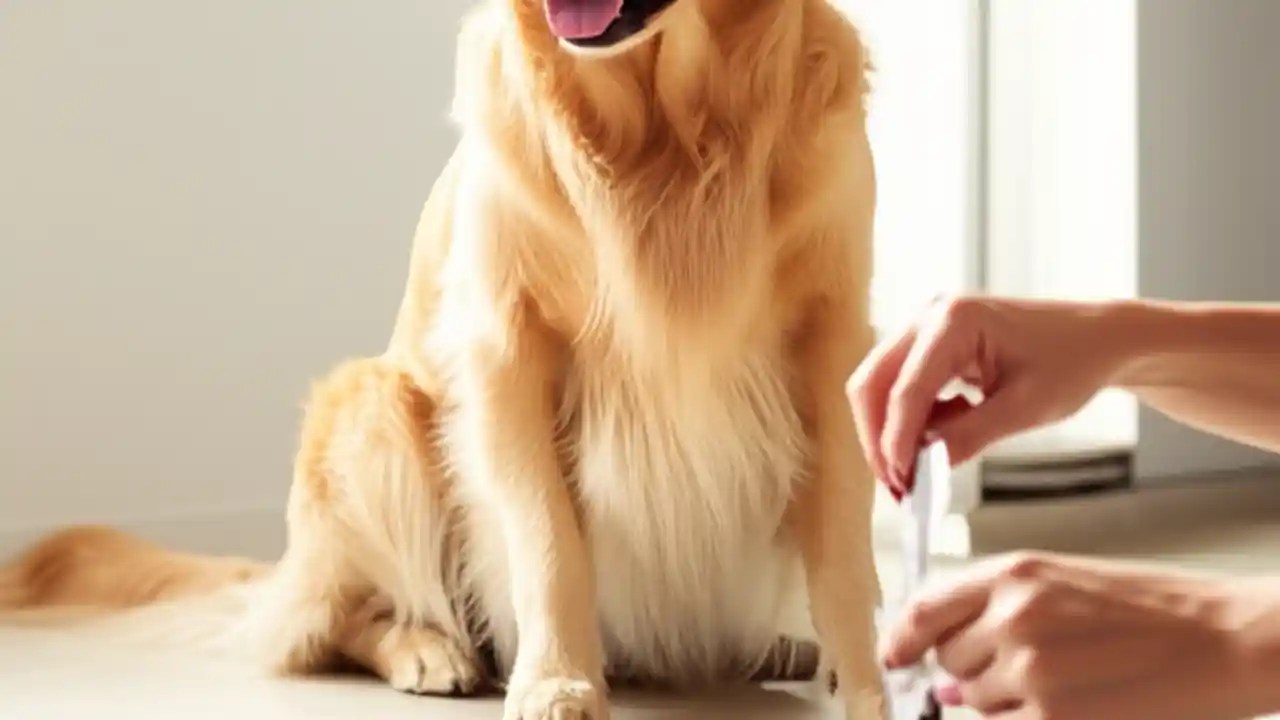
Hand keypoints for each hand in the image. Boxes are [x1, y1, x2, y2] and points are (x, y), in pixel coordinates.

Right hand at [847, 296, 1127, 496]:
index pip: (907, 388)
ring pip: (880, 385)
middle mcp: (929, 315)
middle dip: (879, 436)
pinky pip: (901, 385)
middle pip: (873, 381)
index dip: (897, 439)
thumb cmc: (1071, 363)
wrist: (1097, 339)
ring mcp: (926, 327)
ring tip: (917, 470)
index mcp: (954, 320)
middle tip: (897, 485)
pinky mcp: (929, 343)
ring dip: (891, 430)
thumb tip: (924, 468)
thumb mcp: (1025, 409)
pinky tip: (944, 434)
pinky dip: (912, 419)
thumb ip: (969, 436)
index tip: (900, 482)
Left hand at [882, 552, 1279, 719]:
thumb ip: (996, 618)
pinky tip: (1071, 703)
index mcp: (1012, 575)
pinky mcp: (1052, 719)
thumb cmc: (1154, 608)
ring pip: (973, 701)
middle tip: (1027, 663)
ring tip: (1063, 679)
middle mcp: (1011, 618)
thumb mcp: (1064, 585)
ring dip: (1001, 699)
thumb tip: (943, 683)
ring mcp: (1029, 672)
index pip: (924, 610)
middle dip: (970, 669)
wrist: (1224, 639)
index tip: (895, 657)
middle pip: (948, 661)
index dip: (902, 639)